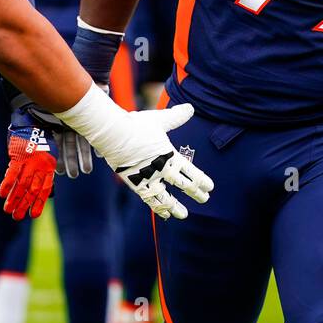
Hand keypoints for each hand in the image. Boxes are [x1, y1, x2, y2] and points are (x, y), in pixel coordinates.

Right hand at [0, 111, 56, 220]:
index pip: (44, 189)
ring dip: (13, 199)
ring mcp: (29, 161)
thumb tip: (43, 190)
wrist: (35, 119)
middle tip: (16, 217)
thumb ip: (44, 171)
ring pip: (21, 184)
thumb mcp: (49, 154)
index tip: (34, 215)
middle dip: (23, 205)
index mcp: (49, 167)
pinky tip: (1, 194)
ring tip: (8, 210)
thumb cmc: (41, 138)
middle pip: (31, 190)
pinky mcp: (18, 155)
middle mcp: (40, 166)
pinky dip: (6, 184)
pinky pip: (12, 172)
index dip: (39, 203)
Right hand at [58, 88, 212, 219]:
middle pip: (182, 185)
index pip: (190, 171)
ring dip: (175, 207)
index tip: (210, 187)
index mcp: (169, 155)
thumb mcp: (160, 119)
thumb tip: (191, 108)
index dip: (201, 180)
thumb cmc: (137, 125)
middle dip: (195, 193)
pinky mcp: (134, 183)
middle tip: (205, 199)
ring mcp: (147, 178)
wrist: (112, 133)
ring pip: (165, 198)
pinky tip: (163, 214)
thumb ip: (176, 117)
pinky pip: (148, 199)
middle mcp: (160, 169)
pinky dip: (156, 207)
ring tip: (184, 215)